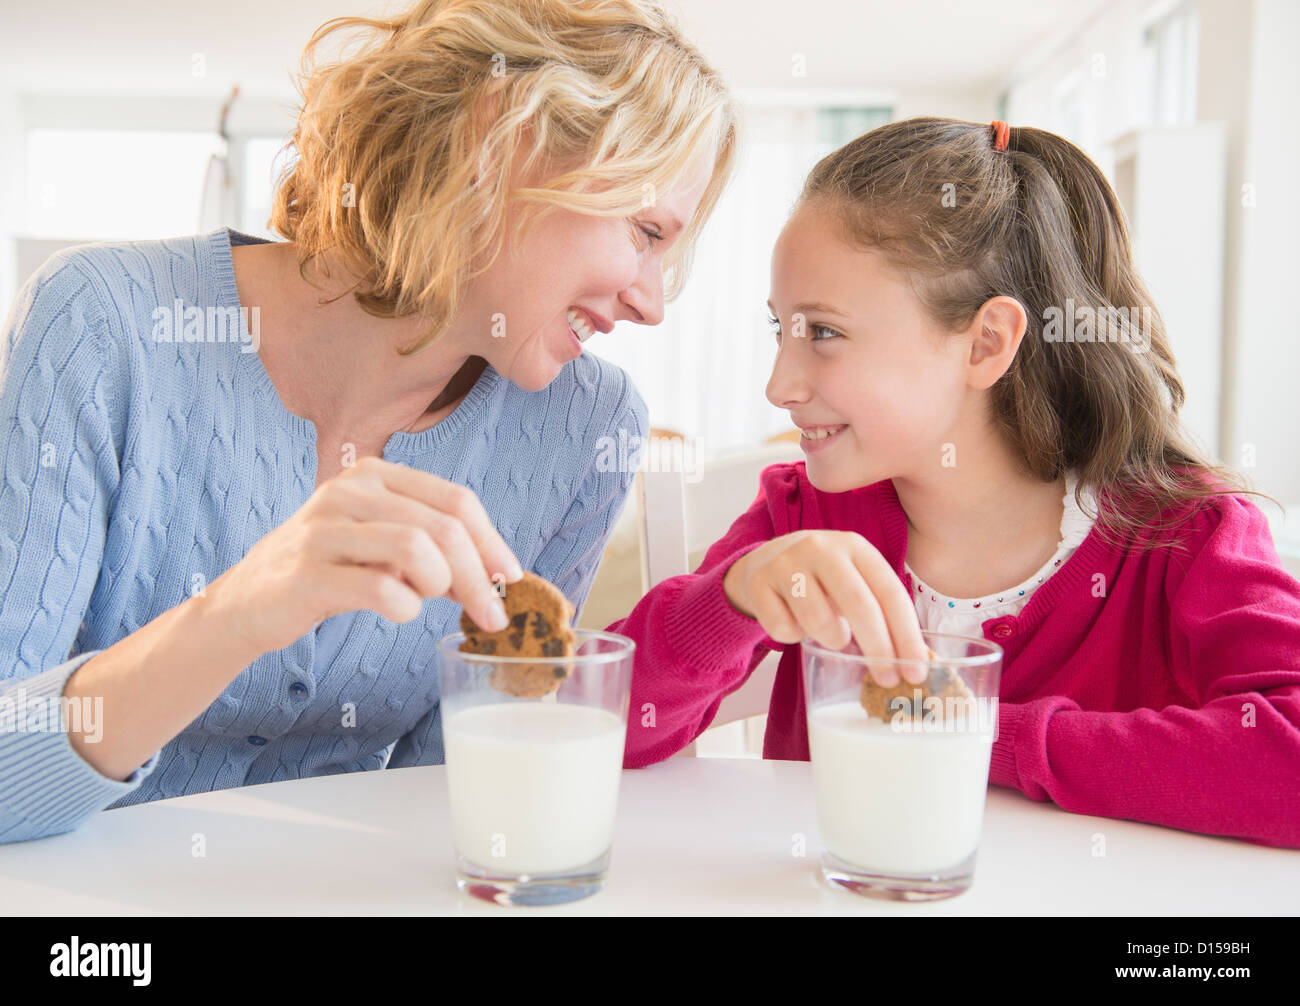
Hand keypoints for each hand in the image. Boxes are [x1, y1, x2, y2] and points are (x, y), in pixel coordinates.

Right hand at [204, 456, 522, 655]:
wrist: (246, 603)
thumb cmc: (327, 571)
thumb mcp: (381, 545)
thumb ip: (434, 549)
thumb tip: (497, 576)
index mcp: (374, 475)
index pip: (455, 500)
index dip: (492, 541)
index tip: (511, 578)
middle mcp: (348, 492)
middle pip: (443, 527)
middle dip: (479, 575)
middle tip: (492, 615)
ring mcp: (323, 530)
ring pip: (417, 549)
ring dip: (441, 585)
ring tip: (428, 601)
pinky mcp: (306, 574)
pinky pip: (379, 589)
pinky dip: (404, 607)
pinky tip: (398, 610)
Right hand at [722, 530, 927, 684]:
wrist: (765, 561)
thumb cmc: (823, 582)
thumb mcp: (854, 582)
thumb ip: (880, 612)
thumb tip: (914, 662)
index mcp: (855, 547)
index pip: (890, 593)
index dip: (906, 635)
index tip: (916, 671)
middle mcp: (822, 548)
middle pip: (858, 604)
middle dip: (878, 648)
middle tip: (887, 680)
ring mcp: (786, 563)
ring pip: (818, 620)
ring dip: (831, 639)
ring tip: (831, 634)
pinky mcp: (758, 582)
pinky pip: (783, 629)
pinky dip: (793, 637)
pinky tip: (793, 621)